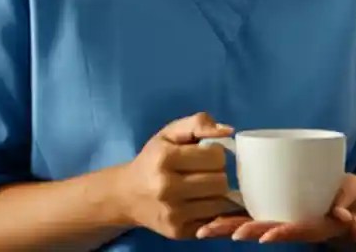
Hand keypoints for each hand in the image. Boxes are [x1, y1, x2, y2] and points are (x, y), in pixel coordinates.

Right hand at [113, 112, 242, 239]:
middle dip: (218, 174)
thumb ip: (198, 123)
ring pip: (220, 203)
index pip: (216, 157)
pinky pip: (213, 220)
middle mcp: (166, 188)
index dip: (216, 153)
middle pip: (220, 181)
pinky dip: (212, 211)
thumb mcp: (170, 133)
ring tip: (203, 187)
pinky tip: (200, 202)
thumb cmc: (153, 159)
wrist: (127, 195)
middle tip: (205, 172)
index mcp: (165, 158)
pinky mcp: (178, 232)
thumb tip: (228, 131)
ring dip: (217, 194)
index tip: (206, 155)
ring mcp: (172, 214)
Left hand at [195, 173, 355, 243]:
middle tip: (222, 232)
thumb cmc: (347, 194)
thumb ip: (350, 202)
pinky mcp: (270, 208)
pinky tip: (208, 220)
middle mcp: (291, 225)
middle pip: (266, 231)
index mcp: (312, 225)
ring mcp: (278, 218)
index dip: (282, 233)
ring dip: (228, 228)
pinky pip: (247, 214)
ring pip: (251, 225)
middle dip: (244, 231)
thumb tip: (345, 217)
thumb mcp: (354, 193)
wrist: (340, 193)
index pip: (295, 231)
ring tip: (205, 230)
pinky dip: (228, 218)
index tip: (267, 236)